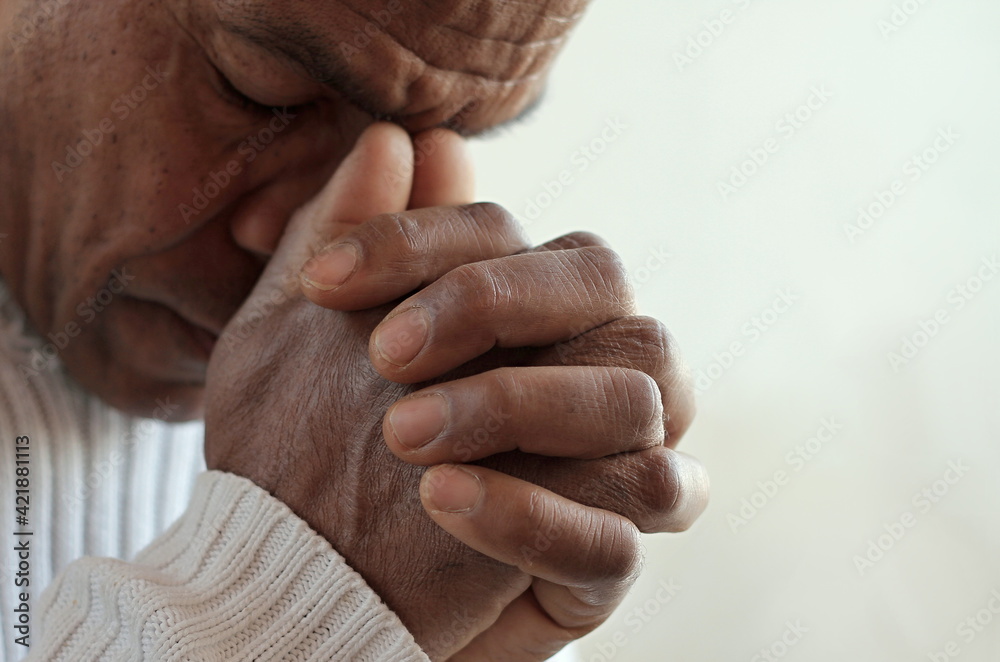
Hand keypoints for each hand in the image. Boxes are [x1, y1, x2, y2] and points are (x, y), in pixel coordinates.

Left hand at [294, 126, 709, 658]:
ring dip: (518, 403)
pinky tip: (438, 500)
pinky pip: (620, 536)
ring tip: (402, 437)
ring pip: (640, 396)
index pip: (511, 232)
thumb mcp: (296, 348)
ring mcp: (613, 463)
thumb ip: (347, 243)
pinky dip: (533, 513)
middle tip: (383, 355)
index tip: (323, 281)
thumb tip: (403, 141)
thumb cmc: (307, 457)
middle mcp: (588, 367)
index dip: (423, 239)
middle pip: (606, 283)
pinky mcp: (604, 561)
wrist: (309, 590)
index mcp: (524, 309)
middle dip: (494, 302)